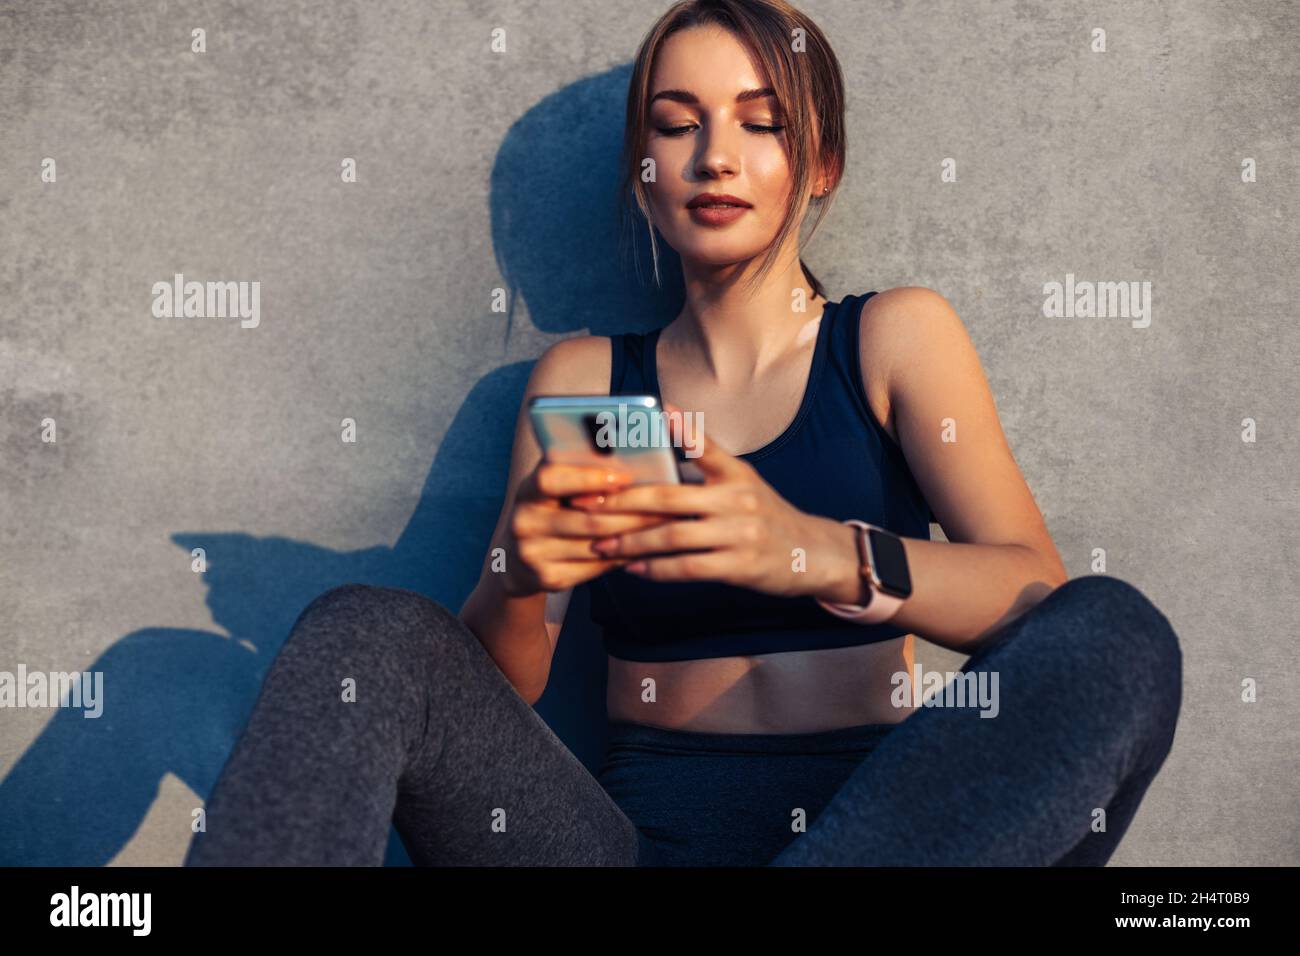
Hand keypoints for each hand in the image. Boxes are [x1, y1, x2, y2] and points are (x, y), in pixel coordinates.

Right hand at [501, 458, 677, 596]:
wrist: (516, 559)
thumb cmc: (550, 510)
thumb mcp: (554, 488)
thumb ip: (579, 470)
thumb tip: (632, 455)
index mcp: (527, 490)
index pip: (550, 478)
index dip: (588, 477)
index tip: (626, 476)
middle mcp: (523, 522)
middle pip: (587, 519)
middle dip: (633, 512)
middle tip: (670, 506)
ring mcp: (532, 553)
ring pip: (597, 544)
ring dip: (637, 536)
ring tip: (668, 526)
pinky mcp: (547, 578)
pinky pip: (596, 567)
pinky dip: (625, 556)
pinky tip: (648, 548)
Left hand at [573, 401, 855, 598]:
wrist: (811, 554)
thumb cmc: (764, 516)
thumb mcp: (743, 482)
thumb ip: (705, 465)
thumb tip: (663, 437)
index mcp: (737, 472)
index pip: (703, 444)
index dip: (678, 427)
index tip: (651, 413)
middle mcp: (738, 499)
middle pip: (669, 497)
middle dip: (622, 502)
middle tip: (586, 505)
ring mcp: (739, 533)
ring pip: (672, 536)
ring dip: (630, 542)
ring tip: (600, 544)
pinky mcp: (738, 566)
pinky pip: (686, 567)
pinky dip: (654, 568)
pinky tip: (631, 568)